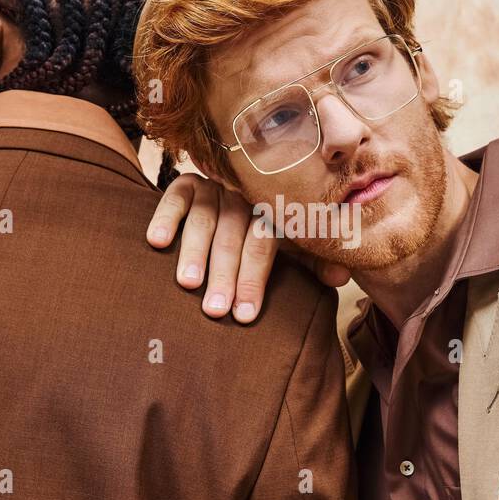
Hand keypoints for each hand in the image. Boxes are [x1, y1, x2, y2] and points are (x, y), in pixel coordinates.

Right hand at [146, 173, 350, 322]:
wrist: (246, 194)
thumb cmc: (269, 236)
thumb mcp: (295, 247)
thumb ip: (314, 260)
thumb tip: (342, 276)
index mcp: (274, 211)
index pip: (264, 244)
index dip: (254, 279)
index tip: (244, 315)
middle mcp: (245, 196)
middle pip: (234, 234)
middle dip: (225, 274)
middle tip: (215, 310)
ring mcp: (215, 189)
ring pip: (204, 218)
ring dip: (194, 250)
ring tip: (187, 283)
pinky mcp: (187, 184)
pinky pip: (175, 196)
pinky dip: (166, 217)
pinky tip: (157, 242)